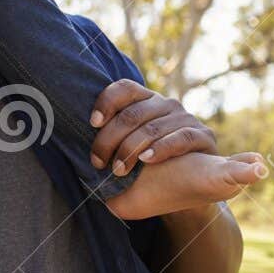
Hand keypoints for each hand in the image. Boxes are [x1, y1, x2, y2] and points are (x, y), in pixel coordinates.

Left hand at [89, 78, 214, 175]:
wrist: (190, 183)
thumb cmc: (149, 164)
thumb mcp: (127, 146)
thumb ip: (109, 137)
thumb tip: (69, 140)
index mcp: (145, 100)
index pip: (124, 88)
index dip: (106, 102)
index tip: (92, 123)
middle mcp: (166, 104)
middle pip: (132, 114)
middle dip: (110, 139)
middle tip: (98, 163)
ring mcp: (186, 118)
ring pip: (152, 128)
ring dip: (130, 150)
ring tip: (118, 170)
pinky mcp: (204, 136)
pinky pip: (181, 138)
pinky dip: (161, 148)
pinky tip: (147, 159)